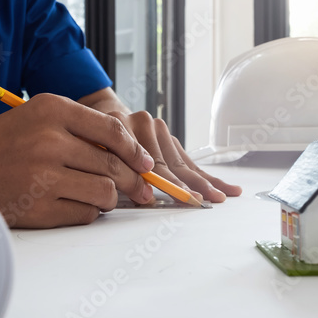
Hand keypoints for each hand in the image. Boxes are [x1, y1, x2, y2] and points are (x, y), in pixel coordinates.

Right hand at [0, 94, 156, 227]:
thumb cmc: (1, 142)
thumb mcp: (37, 118)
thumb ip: (81, 128)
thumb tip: (133, 155)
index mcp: (51, 110)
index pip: (112, 131)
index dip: (136, 151)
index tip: (147, 163)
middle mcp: (48, 140)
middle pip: (114, 167)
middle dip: (133, 182)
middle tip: (142, 191)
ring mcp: (42, 176)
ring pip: (105, 193)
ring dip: (108, 198)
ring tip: (97, 195)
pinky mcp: (37, 207)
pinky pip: (85, 215)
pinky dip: (87, 212)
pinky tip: (73, 204)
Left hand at [109, 109, 242, 203]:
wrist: (100, 118)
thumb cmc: (93, 143)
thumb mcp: (96, 156)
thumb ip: (118, 174)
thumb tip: (145, 195)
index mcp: (120, 126)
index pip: (150, 160)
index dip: (169, 182)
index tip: (185, 196)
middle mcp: (142, 122)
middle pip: (170, 161)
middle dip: (191, 183)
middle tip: (207, 198)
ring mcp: (157, 128)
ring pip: (182, 162)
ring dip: (204, 181)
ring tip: (222, 195)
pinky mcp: (167, 137)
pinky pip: (186, 160)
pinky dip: (203, 175)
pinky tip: (223, 185)